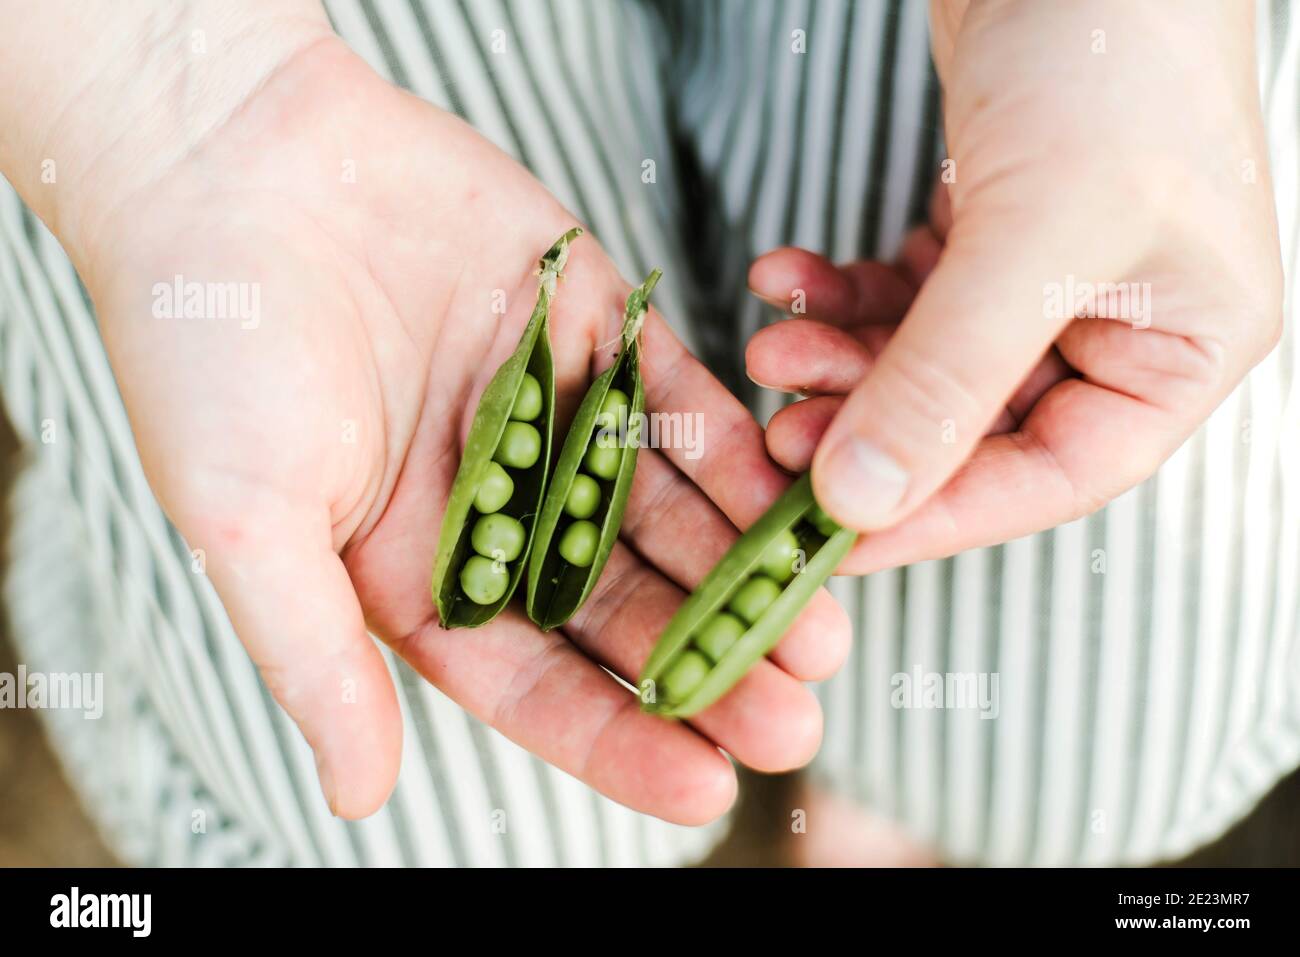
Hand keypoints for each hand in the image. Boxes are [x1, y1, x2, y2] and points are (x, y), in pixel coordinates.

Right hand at [32, 23, 846, 820]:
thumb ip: (317, 657)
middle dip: (706, 668)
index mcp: (413, 570)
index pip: (533, 682)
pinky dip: (734, 458)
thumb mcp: (247, 520)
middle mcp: (495, 508)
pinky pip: (678, 407)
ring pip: (666, 520)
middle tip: (793, 722)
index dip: (618, 739)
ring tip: (821, 637)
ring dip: (741, 576)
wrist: (231, 157)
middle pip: (619, 610)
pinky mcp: (592, 331)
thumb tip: (356, 798)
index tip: (704, 787)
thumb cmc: (210, 346)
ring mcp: (552, 419)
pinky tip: (792, 508)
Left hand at [749, 0, 1281, 574]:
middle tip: (780, 436)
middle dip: (868, 430)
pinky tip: (786, 278)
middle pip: (973, 429)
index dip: (937, 517)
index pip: (1052, 477)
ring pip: (924, 367)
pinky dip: (840, 296)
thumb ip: (946, 376)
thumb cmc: (1112, 52)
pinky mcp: (982, 233)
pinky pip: (900, 299)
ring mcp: (1045, 281)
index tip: (836, 541)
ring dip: (839, 361)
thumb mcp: (1034, 234)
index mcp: (1180, 349)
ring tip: (769, 346)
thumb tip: (862, 499)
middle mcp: (1116, 325)